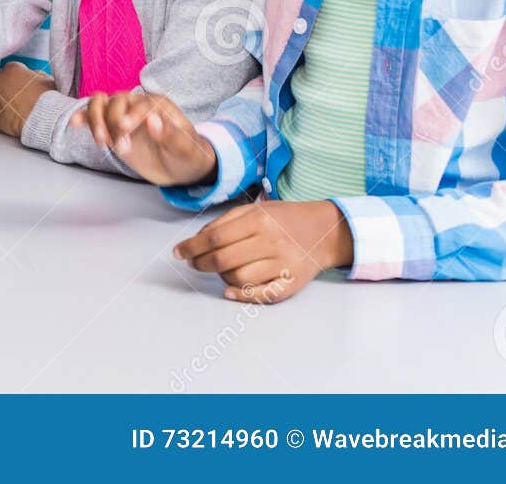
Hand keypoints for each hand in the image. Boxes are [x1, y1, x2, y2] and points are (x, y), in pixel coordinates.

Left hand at [0, 62, 50, 138]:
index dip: (22, 79)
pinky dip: (5, 116)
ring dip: (6, 102)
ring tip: (21, 111)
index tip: (28, 87)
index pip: (13, 70)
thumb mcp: (47, 79)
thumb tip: (32, 76)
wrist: (44, 120)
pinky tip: (16, 119)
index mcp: (11, 69)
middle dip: (11, 89)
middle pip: (3, 83)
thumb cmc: (49, 98)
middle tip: (24, 99)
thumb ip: (36, 75)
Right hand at [70, 89, 216, 186]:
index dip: (131, 114)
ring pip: (100, 103)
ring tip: (101, 141)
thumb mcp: (185, 150)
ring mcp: (123, 114)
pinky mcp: (111, 126)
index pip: (140, 103)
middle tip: (122, 148)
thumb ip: (171, 135)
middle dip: (114, 123)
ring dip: (96, 120)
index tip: (125, 129)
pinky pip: (93, 115)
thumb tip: (153, 120)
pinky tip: (74, 124)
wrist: (179, 166)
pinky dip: (82, 117)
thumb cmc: (187, 156)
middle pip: (117, 101)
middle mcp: (138, 104)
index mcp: (159, 105)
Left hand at [174, 200, 353, 303]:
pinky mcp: (292, 283)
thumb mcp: (256, 209)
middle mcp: (272, 242)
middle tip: (192, 263)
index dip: (192, 246)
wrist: (326, 231)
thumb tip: (197, 240)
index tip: (178, 252)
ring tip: (219, 269)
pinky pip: (262, 295)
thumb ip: (225, 222)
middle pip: (223, 259)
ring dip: (221, 276)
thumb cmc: (284, 219)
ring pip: (238, 278)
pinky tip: (228, 291)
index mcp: (260, 220)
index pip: (215, 237)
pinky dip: (241, 295)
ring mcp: (283, 264)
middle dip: (200, 263)